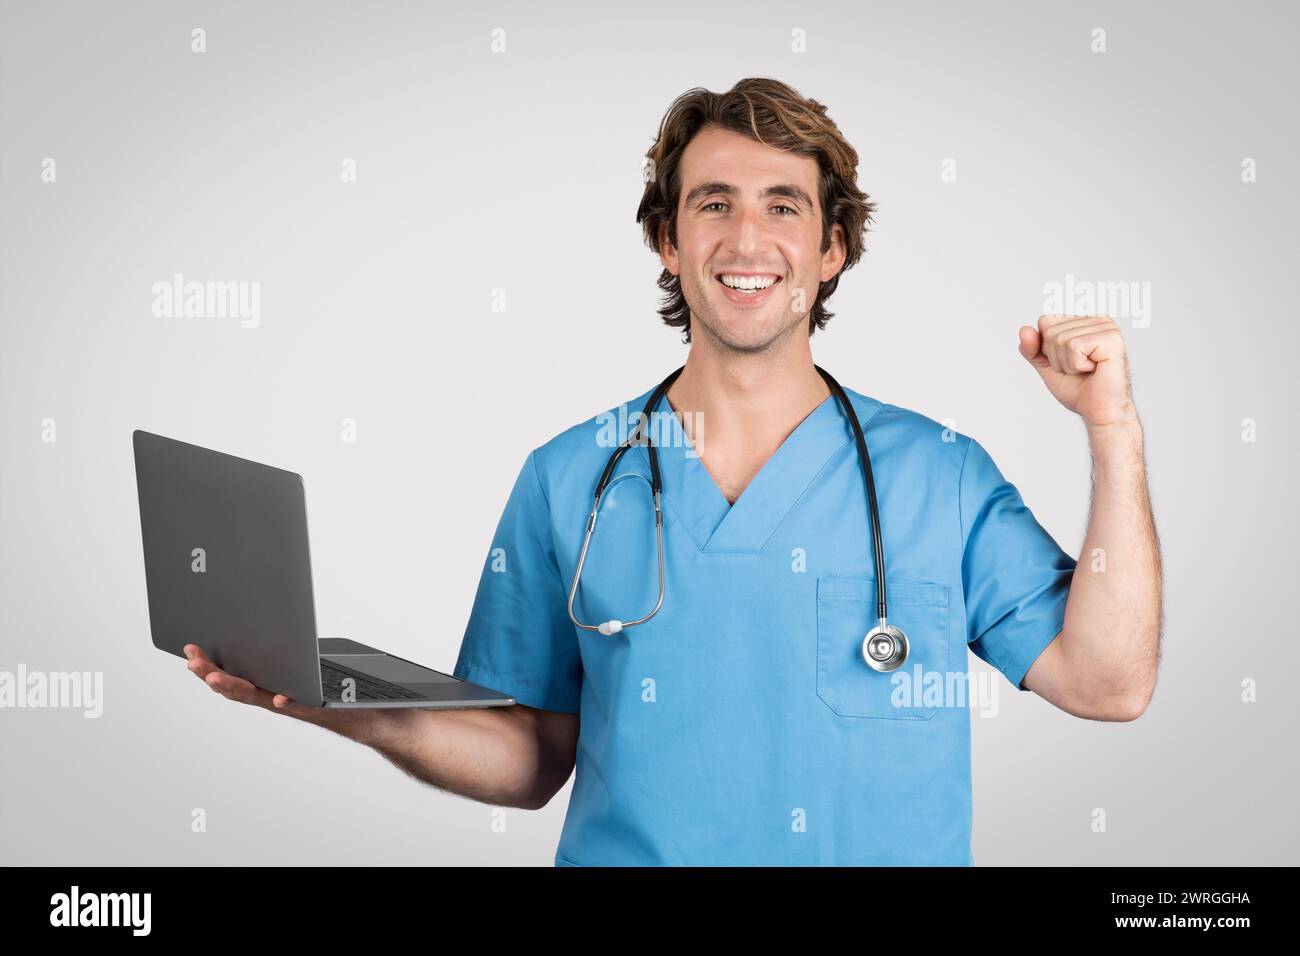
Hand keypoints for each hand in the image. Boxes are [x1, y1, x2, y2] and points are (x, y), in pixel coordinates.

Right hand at [184, 644, 340, 728]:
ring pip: (251, 696)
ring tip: (215, 678)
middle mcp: (260, 693)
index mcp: (252, 681)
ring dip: (232, 688)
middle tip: (193, 663)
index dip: (203, 662)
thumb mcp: (280, 661)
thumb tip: (249, 614)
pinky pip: (292, 703)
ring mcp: (277, 700)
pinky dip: (284, 701)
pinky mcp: (301, 704)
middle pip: (230, 684)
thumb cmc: (301, 681)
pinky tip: (280, 698)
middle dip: (208, 673)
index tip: (188, 647)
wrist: (330, 703)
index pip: (222, 671)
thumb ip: (263, 648)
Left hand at [1019, 314, 1136, 426]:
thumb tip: (1024, 330)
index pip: (1046, 321)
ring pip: (1061, 339)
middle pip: (1051, 330)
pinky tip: (1093, 369)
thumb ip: (1032, 347)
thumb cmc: (1078, 387)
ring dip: (1067, 363)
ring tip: (1086, 370)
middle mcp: (1097, 318)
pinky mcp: (1111, 338)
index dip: (1047, 348)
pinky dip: (1077, 365)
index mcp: (1084, 319)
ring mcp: (1106, 326)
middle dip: (1057, 357)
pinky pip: (1074, 346)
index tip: (1067, 359)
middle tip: (1078, 368)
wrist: (1098, 410)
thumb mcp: (1046, 365)